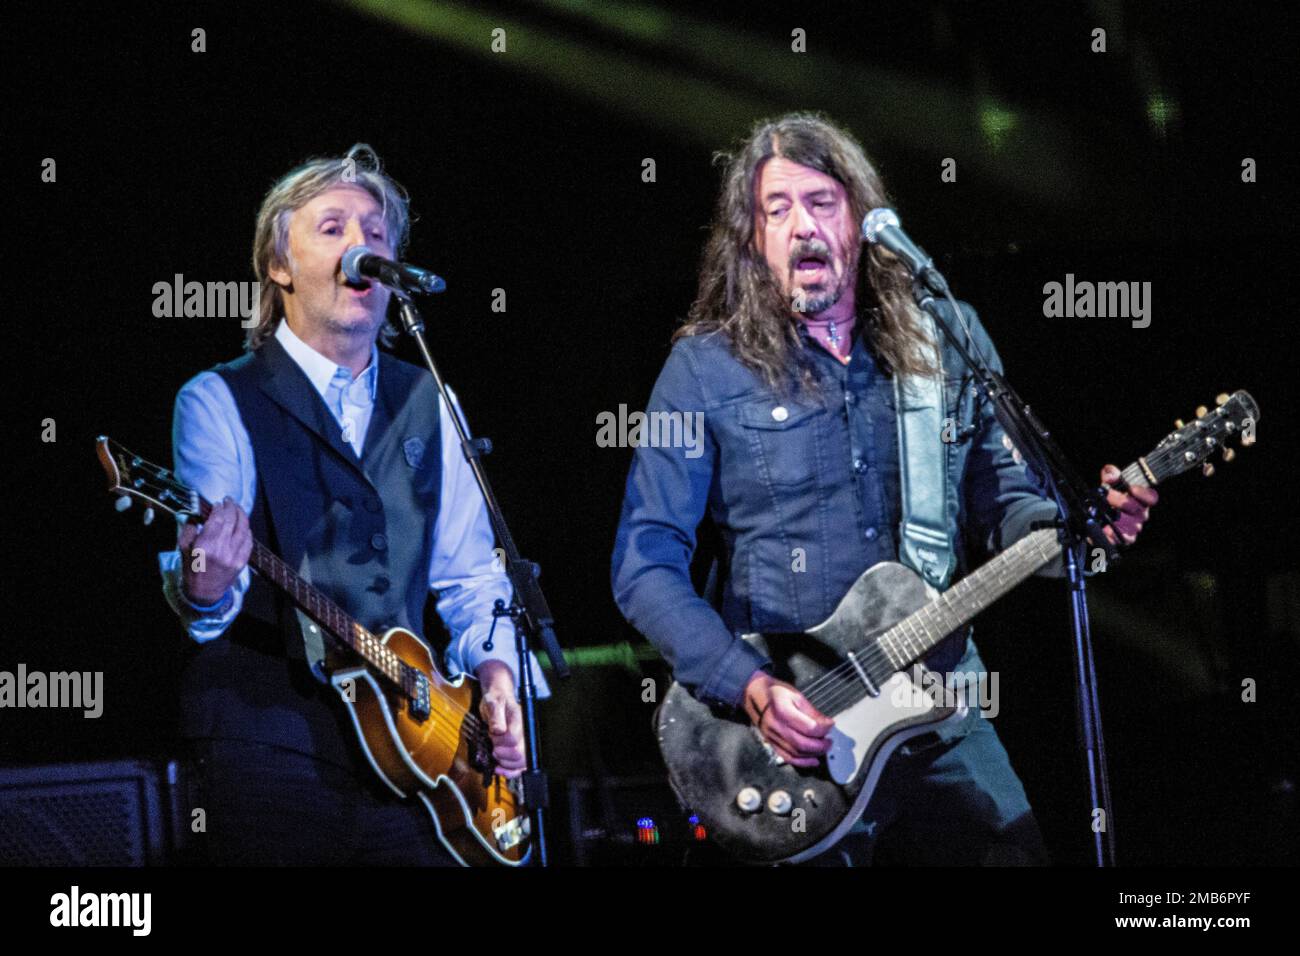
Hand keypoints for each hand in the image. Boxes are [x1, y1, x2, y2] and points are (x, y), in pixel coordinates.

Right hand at [179, 497, 251, 604]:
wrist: (204, 593)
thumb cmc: (191, 569)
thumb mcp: (183, 549)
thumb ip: (189, 529)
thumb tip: (196, 514)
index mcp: (205, 546)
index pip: (217, 519)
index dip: (219, 508)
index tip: (217, 503)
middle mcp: (222, 549)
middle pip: (232, 520)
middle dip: (231, 507)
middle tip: (228, 500)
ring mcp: (234, 556)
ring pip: (244, 528)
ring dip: (242, 515)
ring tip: (237, 508)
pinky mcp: (242, 561)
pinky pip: (249, 541)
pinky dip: (247, 530)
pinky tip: (243, 525)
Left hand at [476, 659, 524, 778]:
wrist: (498, 699)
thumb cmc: (496, 700)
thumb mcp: (492, 703)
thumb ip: (496, 716)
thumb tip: (498, 730)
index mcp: (519, 720)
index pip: (512, 739)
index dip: (499, 741)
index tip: (492, 735)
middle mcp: (525, 733)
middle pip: (519, 754)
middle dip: (501, 753)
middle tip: (494, 745)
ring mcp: (523, 743)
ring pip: (520, 764)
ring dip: (505, 763)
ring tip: (496, 754)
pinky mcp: (519, 751)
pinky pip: (520, 769)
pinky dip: (509, 772)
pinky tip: (500, 768)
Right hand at [743, 670, 833, 767]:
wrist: (753, 694)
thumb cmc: (775, 692)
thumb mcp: (795, 695)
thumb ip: (811, 711)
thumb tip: (826, 724)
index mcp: (783, 710)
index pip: (809, 727)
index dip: (824, 729)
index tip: (830, 725)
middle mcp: (776, 726)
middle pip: (802, 744)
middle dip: (821, 745)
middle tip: (829, 741)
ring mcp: (772, 736)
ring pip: (796, 753)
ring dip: (813, 754)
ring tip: (823, 748)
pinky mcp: (771, 743)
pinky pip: (787, 757)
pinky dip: (802, 762)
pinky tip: (813, 760)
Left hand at [1099, 464, 1158, 544]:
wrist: (1099, 514)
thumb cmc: (1109, 497)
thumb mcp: (1109, 483)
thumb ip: (1110, 474)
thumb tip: (1111, 474)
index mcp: (1141, 499)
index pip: (1151, 497)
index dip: (1143, 493)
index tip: (1132, 489)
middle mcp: (1141, 513)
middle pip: (1137, 509)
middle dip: (1120, 502)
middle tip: (1106, 497)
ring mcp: (1135, 526)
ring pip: (1130, 524)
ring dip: (1115, 518)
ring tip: (1103, 514)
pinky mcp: (1126, 538)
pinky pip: (1124, 539)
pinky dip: (1114, 535)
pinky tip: (1106, 529)